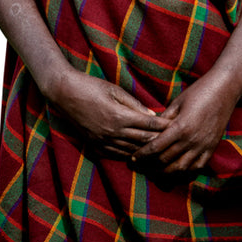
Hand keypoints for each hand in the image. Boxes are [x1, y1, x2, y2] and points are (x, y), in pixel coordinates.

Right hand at [51, 68, 170, 158]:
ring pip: (131, 152)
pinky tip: (137, 155)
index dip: (164, 127)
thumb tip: (153, 116)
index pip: (149, 126)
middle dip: (159, 142)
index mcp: (120, 116)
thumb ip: (135, 104)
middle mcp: (113, 132)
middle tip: (173, 143)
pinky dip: (129, 155)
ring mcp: (103, 141)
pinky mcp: (95, 145)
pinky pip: (116, 155)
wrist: (65, 93)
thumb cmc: (91, 86)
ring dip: (146, 152)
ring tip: (159, 152)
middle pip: (143, 141)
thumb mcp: (115, 90)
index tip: (176, 127)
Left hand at [131, 72, 239, 173]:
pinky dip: (185, 172)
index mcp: (181, 127)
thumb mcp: (178, 102)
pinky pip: (197, 167)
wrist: (225, 89)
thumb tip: (150, 129)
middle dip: (150, 165)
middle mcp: (192, 141)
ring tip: (154, 172)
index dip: (143, 154)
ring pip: (181, 169)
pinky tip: (176, 171)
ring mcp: (203, 146)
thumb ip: (164, 118)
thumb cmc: (199, 91)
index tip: (133, 158)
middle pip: (166, 160)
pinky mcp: (212, 148)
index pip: (156, 147)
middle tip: (139, 167)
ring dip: (165, 172)